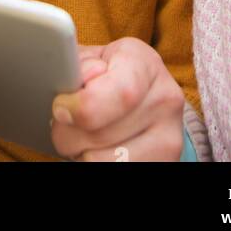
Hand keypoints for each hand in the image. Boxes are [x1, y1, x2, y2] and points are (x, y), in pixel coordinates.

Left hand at [50, 39, 184, 161]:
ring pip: (100, 161)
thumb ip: (79, 66)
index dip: (82, 106)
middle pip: (100, 134)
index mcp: (145, 63)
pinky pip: (110, 173)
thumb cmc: (105, 73)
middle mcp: (165, 100)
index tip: (60, 107)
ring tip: (81, 134)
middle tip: (64, 121)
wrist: (140, 95)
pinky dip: (92, 162)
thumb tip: (77, 87)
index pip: (121, 93)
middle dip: (67, 132)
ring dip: (78, 152)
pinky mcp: (165, 164)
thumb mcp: (90, 58)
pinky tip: (97, 148)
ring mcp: (169, 138)